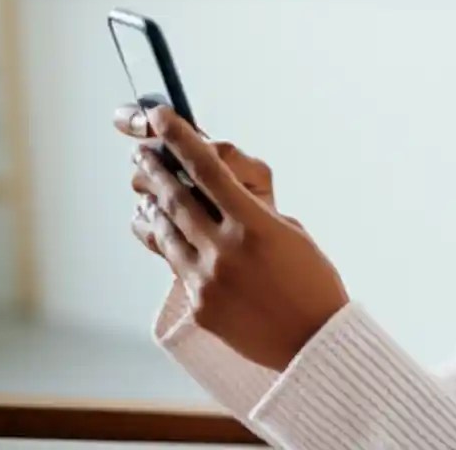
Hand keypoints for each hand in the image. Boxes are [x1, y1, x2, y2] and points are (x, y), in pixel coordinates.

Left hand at [114, 103, 349, 371]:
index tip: (160, 115)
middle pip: (175, 197)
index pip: (206, 169)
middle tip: (142, 153)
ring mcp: (207, 279)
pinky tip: (163, 231)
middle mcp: (225, 249)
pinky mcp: (199, 304)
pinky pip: (176, 264)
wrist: (314, 341)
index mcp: (255, 224)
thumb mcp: (289, 231)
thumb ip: (249, 210)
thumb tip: (213, 195)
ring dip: (154, 206)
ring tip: (147, 191)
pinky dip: (168, 241)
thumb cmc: (311, 279)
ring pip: (167, 230)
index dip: (179, 137)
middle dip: (155, 169)